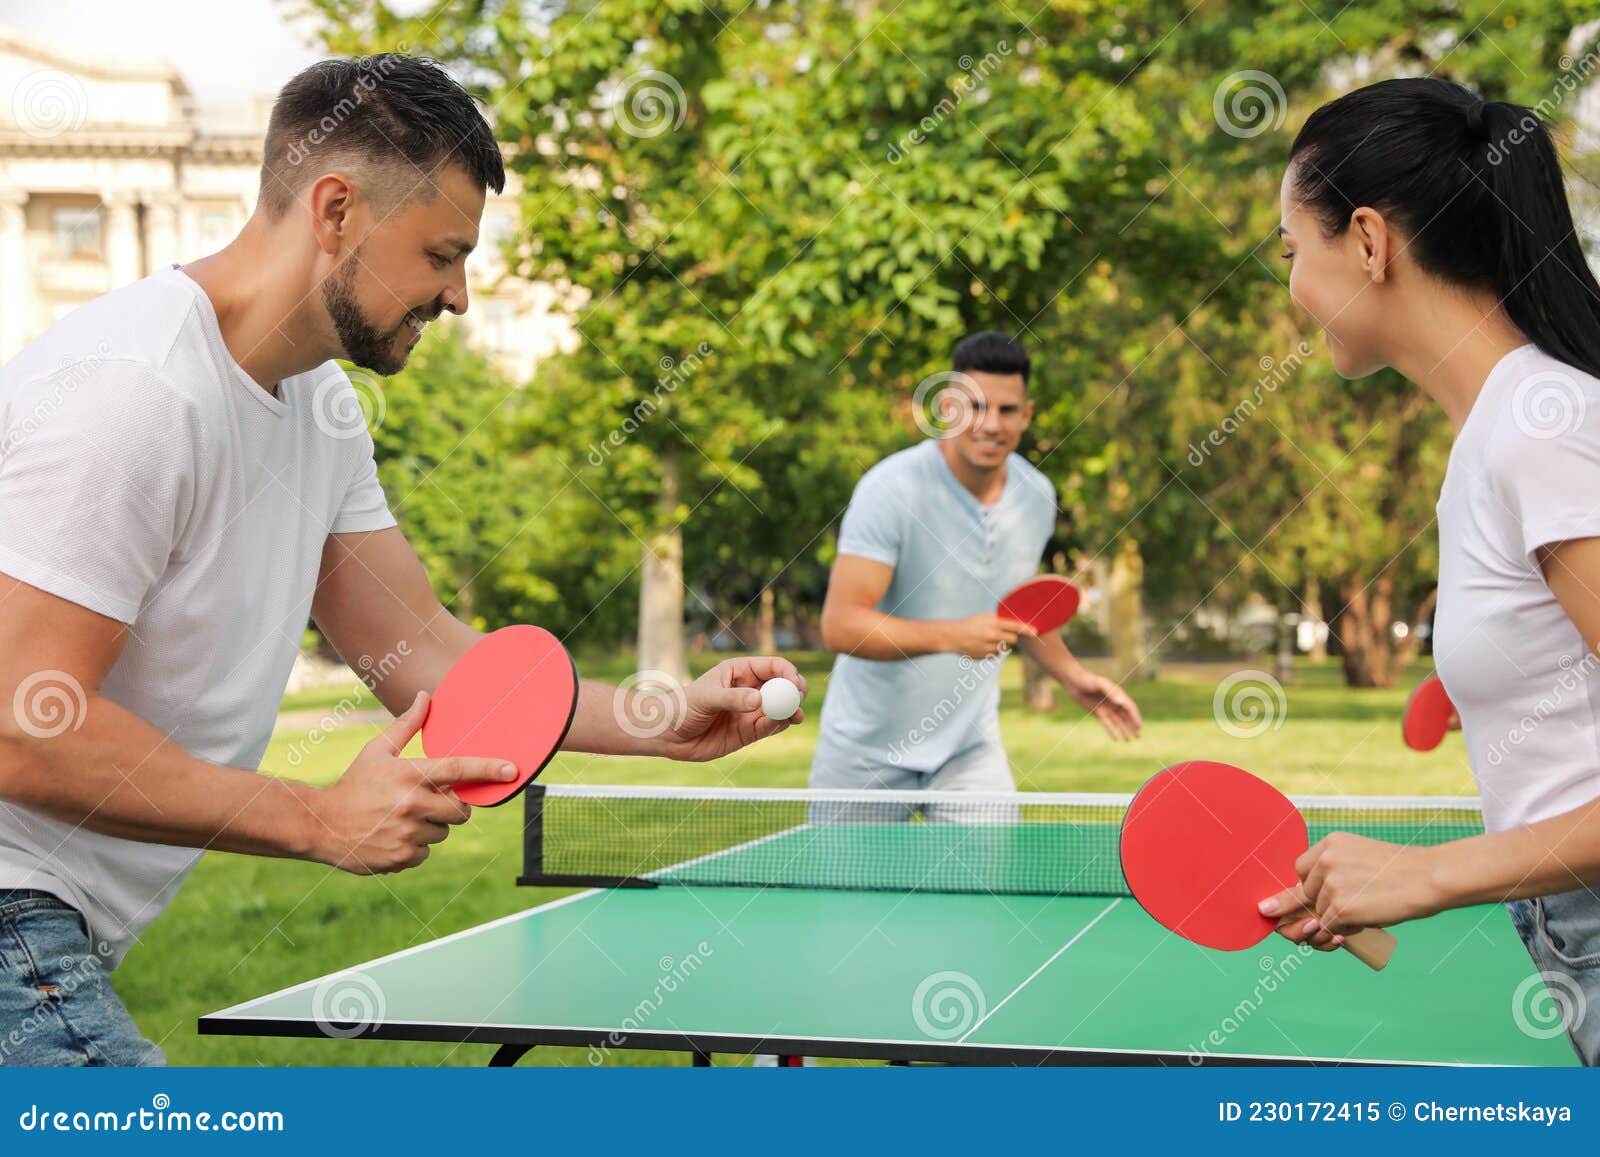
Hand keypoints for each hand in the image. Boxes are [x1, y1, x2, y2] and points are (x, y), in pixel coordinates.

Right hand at [311, 693, 516, 874]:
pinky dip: (416, 846)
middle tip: (430, 800)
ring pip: (443, 832)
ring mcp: (407, 834)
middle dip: (453, 805)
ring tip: (402, 818)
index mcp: (409, 775)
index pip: (458, 769)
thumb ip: (406, 725)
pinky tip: (393, 835)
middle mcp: (411, 805)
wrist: (320, 824)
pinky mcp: (402, 859)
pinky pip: (427, 852)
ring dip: (431, 826)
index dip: (488, 769)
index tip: (512, 770)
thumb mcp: (377, 751)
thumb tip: (425, 696)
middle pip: (460, 810)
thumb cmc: (354, 783)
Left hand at [644, 657, 808, 762]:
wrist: (669, 735)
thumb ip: (732, 699)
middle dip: (795, 692)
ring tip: (794, 716)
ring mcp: (752, 711)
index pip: (773, 666)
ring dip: (792, 711)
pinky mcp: (750, 732)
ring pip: (782, 708)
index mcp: (740, 671)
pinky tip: (779, 725)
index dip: (787, 672)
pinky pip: (772, 727)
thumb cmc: (682, 707)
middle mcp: (750, 690)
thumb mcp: (705, 698)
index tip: (794, 683)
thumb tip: (759, 700)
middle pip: (783, 687)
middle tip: (798, 700)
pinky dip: (779, 726)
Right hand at [946, 613, 1035, 659]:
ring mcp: (989, 648)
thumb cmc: (971, 624)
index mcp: (993, 623)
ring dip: (1001, 644)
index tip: (1035, 632)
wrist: (953, 637)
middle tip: (1003, 633)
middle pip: (1013, 639)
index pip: (1014, 626)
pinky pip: (996, 655)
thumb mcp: (985, 617)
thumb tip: (1018, 627)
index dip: (1026, 629)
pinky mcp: (986, 657)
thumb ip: (1001, 621)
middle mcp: (992, 636)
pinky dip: (993, 651)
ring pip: (1004, 648)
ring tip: (987, 639)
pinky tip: (982, 646)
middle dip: (1012, 637)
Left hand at [1067, 672, 1141, 740]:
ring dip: (1125, 730)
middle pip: (1127, 716)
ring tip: (1129, 740)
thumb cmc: (1088, 680)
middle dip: (1133, 725)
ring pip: (1119, 721)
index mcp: (1118, 694)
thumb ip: (1111, 692)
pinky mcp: (1098, 712)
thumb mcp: (1100, 684)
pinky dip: (1112, 731)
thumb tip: (1121, 702)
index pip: (1130, 707)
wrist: (1074, 682)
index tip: (1139, 726)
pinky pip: (1107, 724)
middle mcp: (1114, 702)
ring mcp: (1107, 708)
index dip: (1135, 717)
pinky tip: (1116, 740)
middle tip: (1138, 736)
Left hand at [1258, 835, 1444, 948]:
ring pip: (1318, 913)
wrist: (1430, 877)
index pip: (1302, 869)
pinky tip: (1362, 924)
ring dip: (1335, 920)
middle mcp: (1326, 860)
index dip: (1313, 886)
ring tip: (1365, 911)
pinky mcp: (1341, 909)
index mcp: (1331, 843)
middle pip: (1306, 894)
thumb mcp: (1361, 858)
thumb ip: (1333, 871)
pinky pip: (1329, 929)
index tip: (1328, 894)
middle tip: (1349, 908)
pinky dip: (1342, 932)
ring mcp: (1332, 885)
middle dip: (1321, 906)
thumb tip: (1303, 901)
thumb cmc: (1402, 871)